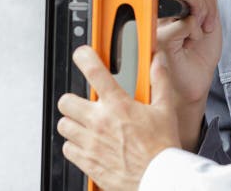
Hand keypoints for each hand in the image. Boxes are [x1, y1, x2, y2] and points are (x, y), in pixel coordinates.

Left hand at [57, 45, 179, 189]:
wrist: (157, 177)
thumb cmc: (162, 146)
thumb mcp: (166, 109)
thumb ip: (160, 81)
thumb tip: (158, 62)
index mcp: (119, 105)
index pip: (95, 72)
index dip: (85, 57)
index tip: (82, 54)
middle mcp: (100, 122)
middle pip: (67, 101)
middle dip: (74, 99)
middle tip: (86, 103)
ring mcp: (90, 142)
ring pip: (64, 125)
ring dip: (73, 122)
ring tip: (88, 124)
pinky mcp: (86, 160)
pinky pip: (67, 148)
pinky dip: (74, 144)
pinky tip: (89, 143)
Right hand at [158, 0, 221, 148]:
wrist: (196, 82)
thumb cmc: (199, 56)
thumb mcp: (211, 19)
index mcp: (175, 7)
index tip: (211, 17)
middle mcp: (163, 12)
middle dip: (203, 1)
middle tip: (206, 24)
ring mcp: (159, 23)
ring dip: (199, 12)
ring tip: (198, 32)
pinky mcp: (158, 37)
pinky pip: (182, 18)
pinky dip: (194, 29)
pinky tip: (190, 42)